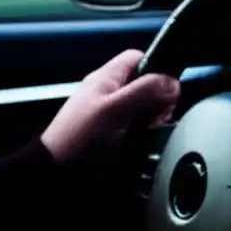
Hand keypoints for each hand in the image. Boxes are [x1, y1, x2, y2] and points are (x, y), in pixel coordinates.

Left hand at [40, 50, 179, 163]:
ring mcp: (111, 112)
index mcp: (107, 77)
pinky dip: (144, 132)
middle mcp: (110, 92)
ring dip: (152, 118)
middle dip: (157, 99)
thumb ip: (144, 92)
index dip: (157, 69)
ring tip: (145, 130)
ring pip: (144, 106)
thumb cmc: (79, 138)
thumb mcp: (114, 109)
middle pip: (146, 83)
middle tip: (154, 115)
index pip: (138, 58)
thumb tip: (173, 83)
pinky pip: (137, 125)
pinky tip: (140, 141)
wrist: (57, 172)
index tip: (167, 91)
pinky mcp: (113, 132)